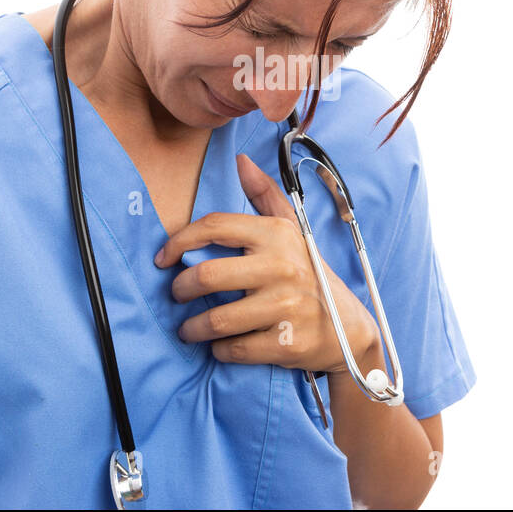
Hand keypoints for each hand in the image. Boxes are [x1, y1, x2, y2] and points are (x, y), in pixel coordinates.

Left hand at [155, 153, 379, 374]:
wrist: (349, 329)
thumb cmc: (310, 275)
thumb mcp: (293, 231)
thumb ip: (264, 194)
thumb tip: (240, 161)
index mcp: (277, 235)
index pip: (215, 226)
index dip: (179, 241)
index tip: (164, 257)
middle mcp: (282, 267)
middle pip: (207, 276)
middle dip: (180, 290)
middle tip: (177, 296)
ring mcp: (286, 307)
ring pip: (216, 320)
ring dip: (193, 328)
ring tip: (190, 328)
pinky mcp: (287, 343)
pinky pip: (233, 349)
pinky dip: (219, 350)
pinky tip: (220, 345)